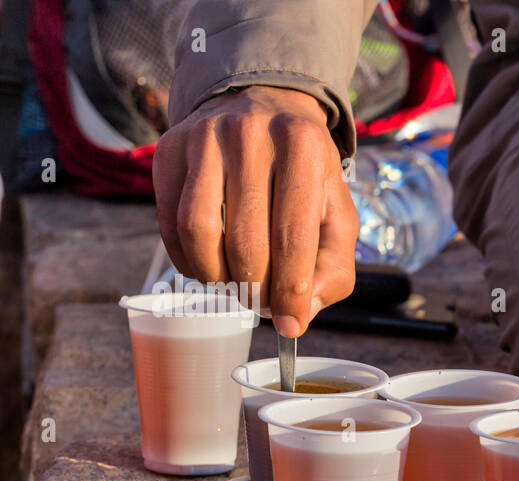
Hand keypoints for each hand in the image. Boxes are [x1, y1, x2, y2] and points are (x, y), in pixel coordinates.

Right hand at [152, 86, 358, 336]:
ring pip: (199, 233)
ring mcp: (203, 138)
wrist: (262, 106)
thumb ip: (333, 266)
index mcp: (303, 147)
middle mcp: (250, 135)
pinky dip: (190, 262)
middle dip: (256, 287)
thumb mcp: (336, 211)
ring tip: (236, 286)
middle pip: (245, 241)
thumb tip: (300, 314)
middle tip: (262, 302)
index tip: (290, 322)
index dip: (290, 291)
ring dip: (218, 277)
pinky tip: (211, 268)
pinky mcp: (168, 150)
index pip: (293, 237)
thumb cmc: (305, 174)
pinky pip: (169, 224)